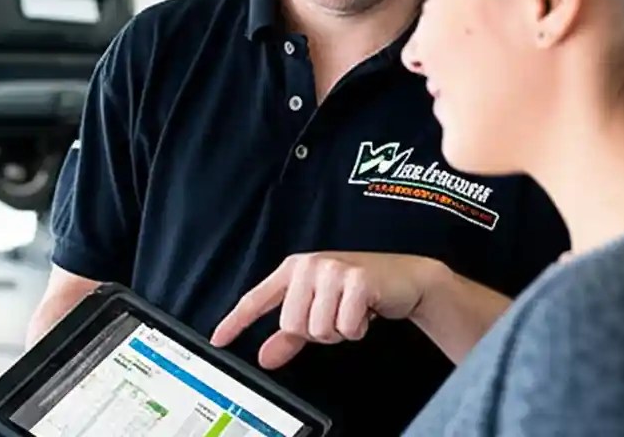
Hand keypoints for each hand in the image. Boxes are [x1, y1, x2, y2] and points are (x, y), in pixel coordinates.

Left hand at [209, 251, 444, 369]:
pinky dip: (357, 328)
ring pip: (318, 329)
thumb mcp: (318, 310)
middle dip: (317, 331)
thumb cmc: (358, 291)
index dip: (236, 321)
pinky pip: (345, 327)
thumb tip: (265, 357)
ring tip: (351, 311)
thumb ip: (289, 336)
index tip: (218, 340)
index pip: (256, 299)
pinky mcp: (357, 280)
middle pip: (292, 324)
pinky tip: (366, 311)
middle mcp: (308, 266)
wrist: (405, 279)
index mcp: (292, 270)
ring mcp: (332, 270)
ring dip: (339, 331)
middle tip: (335, 315)